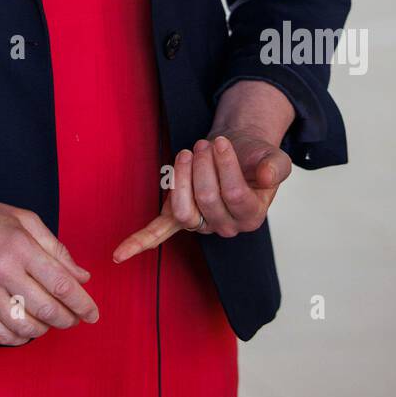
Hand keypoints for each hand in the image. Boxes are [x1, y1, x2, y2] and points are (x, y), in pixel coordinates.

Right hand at [0, 189, 100, 345]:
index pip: (61, 284)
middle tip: (75, 318)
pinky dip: (20, 338)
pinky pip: (1, 335)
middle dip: (69, 319)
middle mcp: (1, 270)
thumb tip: (82, 277)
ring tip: (50, 320)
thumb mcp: (24, 220)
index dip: (82, 303)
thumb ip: (56, 249)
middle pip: (47, 310)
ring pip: (26, 327)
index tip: (92, 313)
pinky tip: (27, 327)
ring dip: (45, 329)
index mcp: (19, 246)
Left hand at [112, 128, 291, 261]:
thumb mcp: (274, 157)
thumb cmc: (254, 157)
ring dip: (181, 179)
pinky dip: (139, 243)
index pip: (235, 195)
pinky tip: (120, 254)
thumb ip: (275, 166)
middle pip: (207, 199)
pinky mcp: (177, 217)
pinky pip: (159, 233)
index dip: (226, 166)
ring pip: (183, 210)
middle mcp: (225, 226)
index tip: (221, 141)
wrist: (238, 150)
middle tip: (204, 143)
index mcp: (251, 215)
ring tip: (186, 154)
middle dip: (203, 166)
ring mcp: (200, 224)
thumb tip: (267, 175)